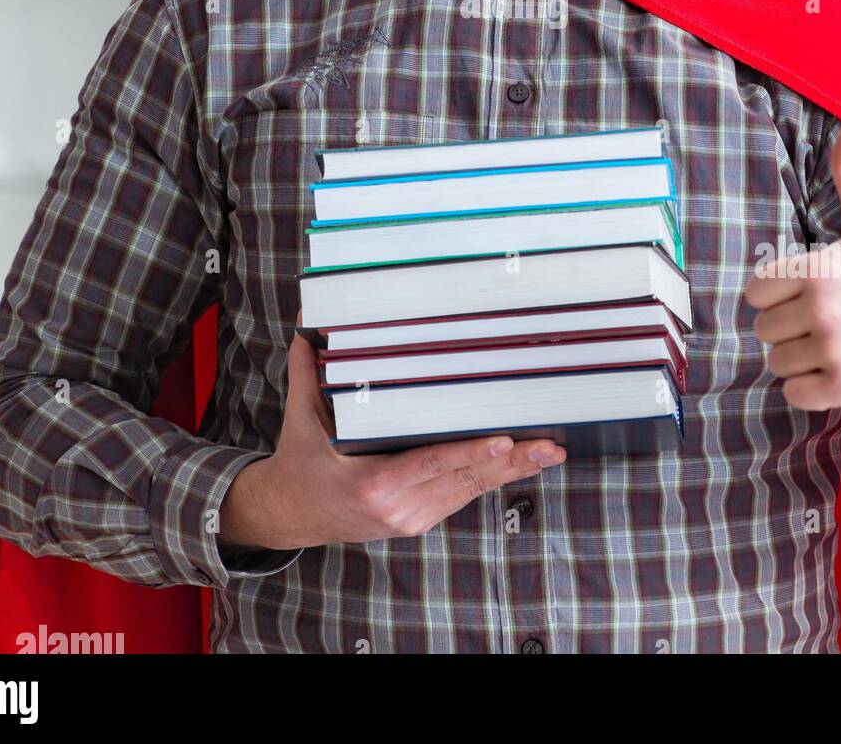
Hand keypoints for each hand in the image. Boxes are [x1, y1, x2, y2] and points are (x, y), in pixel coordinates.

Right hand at [217, 316, 566, 552]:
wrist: (290, 514)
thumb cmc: (299, 460)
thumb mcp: (301, 416)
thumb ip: (307, 368)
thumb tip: (306, 321)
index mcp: (372, 482)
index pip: (433, 463)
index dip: (471, 453)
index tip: (506, 439)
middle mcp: (398, 506)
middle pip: (465, 480)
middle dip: (512, 462)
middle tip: (550, 445)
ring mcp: (411, 518)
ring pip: (472, 491)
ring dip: (514, 472)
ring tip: (550, 451)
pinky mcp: (419, 520)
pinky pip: (463, 495)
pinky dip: (492, 477)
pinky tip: (523, 461)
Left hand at [744, 116, 840, 411]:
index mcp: (819, 268)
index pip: (756, 290)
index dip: (779, 292)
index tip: (811, 290)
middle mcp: (823, 310)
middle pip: (763, 327)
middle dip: (789, 325)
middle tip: (830, 318)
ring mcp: (835, 351)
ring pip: (776, 361)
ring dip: (800, 357)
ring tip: (838, 341)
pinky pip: (794, 393)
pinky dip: (811, 387)